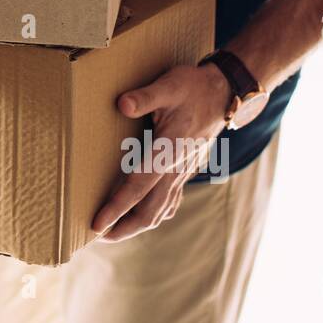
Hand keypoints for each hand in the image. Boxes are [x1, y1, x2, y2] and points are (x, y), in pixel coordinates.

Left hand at [90, 63, 232, 241]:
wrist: (225, 93)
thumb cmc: (193, 87)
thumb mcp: (169, 85)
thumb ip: (145, 96)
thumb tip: (121, 104)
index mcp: (168, 150)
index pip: (138, 185)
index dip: (117, 207)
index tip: (97, 224)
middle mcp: (176, 167)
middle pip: (150, 210)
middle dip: (124, 227)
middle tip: (99, 236)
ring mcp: (183, 171)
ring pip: (161, 209)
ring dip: (138, 224)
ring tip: (115, 232)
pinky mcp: (187, 170)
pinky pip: (171, 201)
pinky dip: (156, 214)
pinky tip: (146, 216)